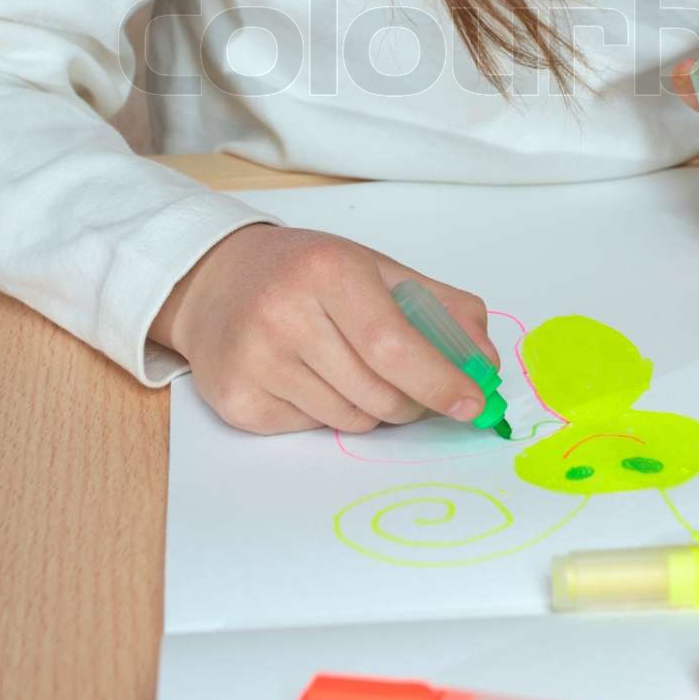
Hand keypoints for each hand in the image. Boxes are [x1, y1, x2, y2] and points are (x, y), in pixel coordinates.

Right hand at [148, 224, 500, 435]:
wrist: (213, 282)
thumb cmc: (305, 273)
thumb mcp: (375, 268)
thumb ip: (440, 307)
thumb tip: (485, 362)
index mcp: (328, 271)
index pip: (394, 344)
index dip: (439, 380)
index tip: (472, 402)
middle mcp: (284, 315)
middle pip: (378, 392)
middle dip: (413, 400)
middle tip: (415, 385)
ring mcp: (257, 361)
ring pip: (351, 419)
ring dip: (371, 408)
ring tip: (350, 369)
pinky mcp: (238, 401)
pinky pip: (313, 430)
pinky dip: (328, 413)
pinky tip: (308, 378)